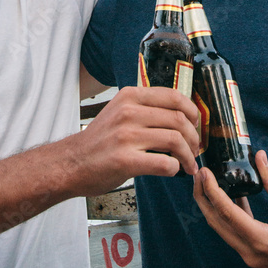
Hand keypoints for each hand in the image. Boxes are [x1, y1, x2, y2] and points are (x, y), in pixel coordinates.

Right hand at [72, 86, 199, 194]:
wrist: (71, 163)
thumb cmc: (99, 141)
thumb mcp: (119, 111)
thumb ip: (145, 108)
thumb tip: (181, 115)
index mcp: (129, 96)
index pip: (173, 96)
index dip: (192, 111)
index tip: (195, 124)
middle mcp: (128, 112)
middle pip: (178, 119)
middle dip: (193, 137)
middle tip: (194, 149)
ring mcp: (126, 136)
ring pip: (175, 140)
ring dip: (188, 155)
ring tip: (187, 164)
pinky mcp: (125, 160)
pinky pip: (165, 163)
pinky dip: (175, 168)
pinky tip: (172, 171)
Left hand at [193, 151, 267, 267]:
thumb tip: (259, 156)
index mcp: (260, 240)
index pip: (227, 213)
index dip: (212, 191)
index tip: (204, 173)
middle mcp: (249, 251)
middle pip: (216, 222)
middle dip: (203, 198)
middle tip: (198, 174)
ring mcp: (249, 256)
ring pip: (221, 228)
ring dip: (212, 206)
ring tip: (207, 182)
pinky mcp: (252, 254)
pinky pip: (232, 232)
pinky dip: (227, 214)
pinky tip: (229, 195)